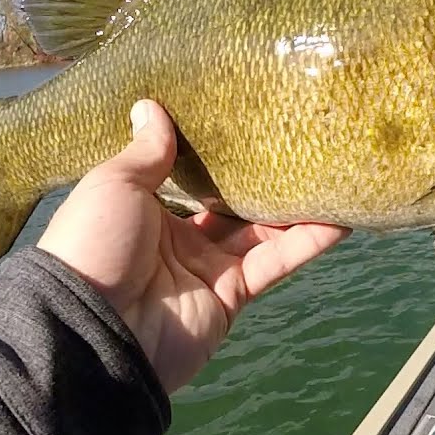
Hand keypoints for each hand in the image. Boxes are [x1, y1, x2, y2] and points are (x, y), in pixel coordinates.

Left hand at [37, 100, 350, 392]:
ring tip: (332, 171)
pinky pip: (276, 262)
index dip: (216, 154)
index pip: (189, 178)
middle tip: (301, 140)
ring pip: (262, 231)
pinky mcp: (235, 295)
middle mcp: (180, 239)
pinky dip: (308, 241)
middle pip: (233, 203)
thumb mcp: (113, 186)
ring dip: (297, 206)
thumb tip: (151, 105)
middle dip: (264, 178)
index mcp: (146, 211)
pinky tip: (339, 216)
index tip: (246, 120)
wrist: (97, 329)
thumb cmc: (95, 245)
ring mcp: (211, 269)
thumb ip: (144, 152)